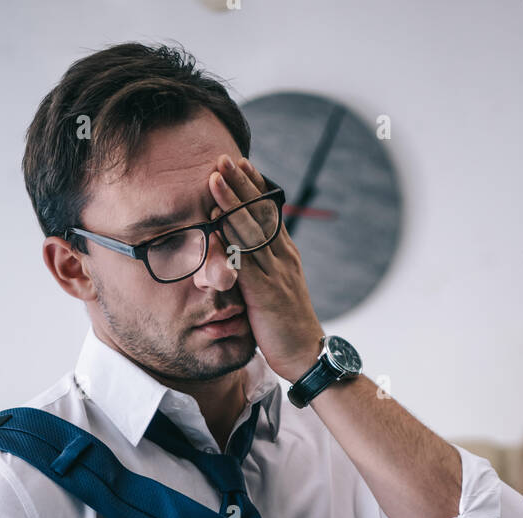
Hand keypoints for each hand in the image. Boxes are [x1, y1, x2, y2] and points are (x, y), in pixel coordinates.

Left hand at [208, 154, 325, 381]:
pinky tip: (217, 219)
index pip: (271, 213)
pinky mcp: (265, 292)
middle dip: (242, 183)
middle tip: (224, 157)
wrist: (306, 354)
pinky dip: (229, 235)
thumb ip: (263, 271)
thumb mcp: (279, 291)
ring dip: (232, 200)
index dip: (256, 188)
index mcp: (287, 256)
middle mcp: (283, 258)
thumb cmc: (288, 327)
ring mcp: (275, 273)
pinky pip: (245, 258)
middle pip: (261, 212)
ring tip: (215, 175)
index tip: (242, 164)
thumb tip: (243, 256)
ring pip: (252, 228)